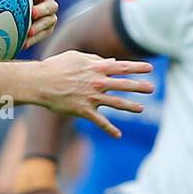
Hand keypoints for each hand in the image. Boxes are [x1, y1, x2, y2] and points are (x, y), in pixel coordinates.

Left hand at [22, 0, 57, 49]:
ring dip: (38, 27)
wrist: (9, 15)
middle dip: (42, 9)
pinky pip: (41, 36)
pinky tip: (23, 44)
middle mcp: (49, 4)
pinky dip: (33, 40)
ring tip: (28, 31)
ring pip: (48, 22)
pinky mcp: (46, 30)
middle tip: (32, 13)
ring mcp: (49, 18)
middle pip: (51, 6)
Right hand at [33, 49, 153, 137]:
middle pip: (124, 85)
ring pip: (116, 103)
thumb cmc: (57, 66)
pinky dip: (109, 130)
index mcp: (97, 68)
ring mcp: (92, 98)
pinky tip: (118, 136)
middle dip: (140, 86)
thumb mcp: (77, 57)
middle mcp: (98, 83)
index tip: (150, 68)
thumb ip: (95, 59)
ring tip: (141, 108)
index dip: (138, 67)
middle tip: (152, 88)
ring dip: (131, 106)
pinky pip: (100, 122)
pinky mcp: (84, 111)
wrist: (40, 83)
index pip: (123, 67)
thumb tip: (109, 61)